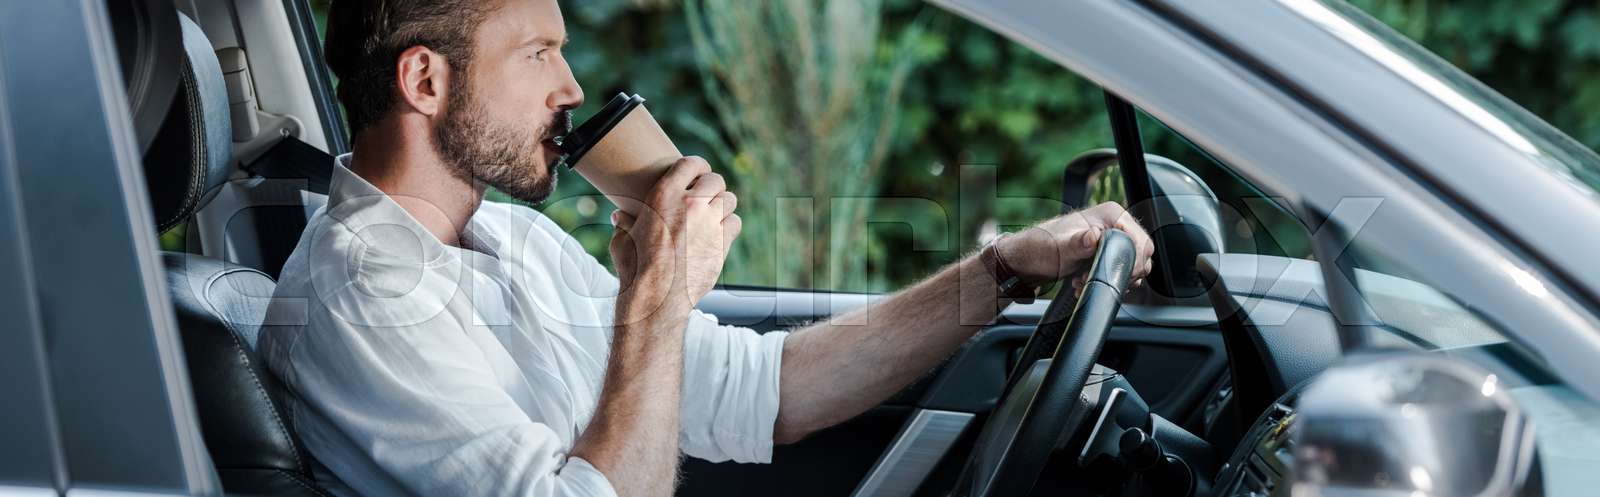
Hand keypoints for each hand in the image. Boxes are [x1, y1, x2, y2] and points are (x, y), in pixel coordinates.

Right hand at [609, 157, 741, 309]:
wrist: (656, 298)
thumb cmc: (634, 269)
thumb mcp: (622, 240)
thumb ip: (623, 224)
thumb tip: (619, 216)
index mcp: (664, 195)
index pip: (691, 163)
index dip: (697, 167)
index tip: (698, 174)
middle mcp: (690, 204)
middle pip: (715, 180)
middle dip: (711, 186)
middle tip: (706, 196)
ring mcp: (709, 223)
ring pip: (729, 199)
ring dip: (722, 205)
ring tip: (713, 214)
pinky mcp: (722, 243)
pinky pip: (735, 222)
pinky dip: (729, 225)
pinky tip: (719, 232)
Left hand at [996, 202, 1154, 293]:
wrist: (1027, 261)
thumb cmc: (1039, 248)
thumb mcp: (1058, 247)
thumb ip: (1077, 243)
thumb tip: (1094, 236)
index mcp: (1110, 214)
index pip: (1140, 240)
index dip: (1130, 261)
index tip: (1111, 273)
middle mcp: (1116, 224)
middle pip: (1142, 254)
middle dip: (1120, 272)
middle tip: (1093, 278)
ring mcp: (1114, 240)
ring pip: (1134, 266)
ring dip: (1112, 279)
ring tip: (1085, 280)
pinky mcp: (1108, 255)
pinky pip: (1122, 272)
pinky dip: (1107, 282)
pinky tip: (1085, 283)